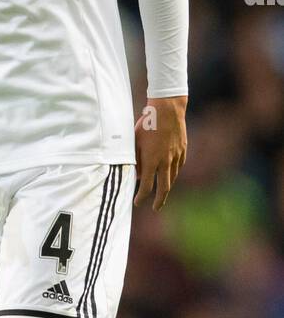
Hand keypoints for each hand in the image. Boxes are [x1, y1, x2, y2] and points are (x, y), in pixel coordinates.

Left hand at [134, 95, 186, 210]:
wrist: (168, 110)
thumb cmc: (146, 124)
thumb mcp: (135, 142)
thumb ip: (135, 160)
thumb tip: (135, 175)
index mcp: (151, 160)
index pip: (146, 186)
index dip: (141, 197)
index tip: (137, 202)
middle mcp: (165, 161)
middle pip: (164, 188)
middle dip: (159, 201)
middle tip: (155, 208)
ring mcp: (176, 156)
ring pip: (172, 178)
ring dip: (167, 187)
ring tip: (162, 193)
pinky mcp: (183, 150)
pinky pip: (178, 166)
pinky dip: (173, 173)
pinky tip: (170, 175)